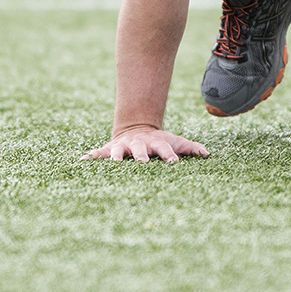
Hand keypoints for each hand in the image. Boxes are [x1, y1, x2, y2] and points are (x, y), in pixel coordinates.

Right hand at [85, 126, 208, 162]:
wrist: (137, 128)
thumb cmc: (160, 141)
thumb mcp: (176, 141)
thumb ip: (191, 148)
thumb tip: (207, 154)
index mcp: (155, 144)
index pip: (164, 149)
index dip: (169, 154)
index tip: (174, 162)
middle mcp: (138, 145)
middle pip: (140, 150)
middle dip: (141, 157)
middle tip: (143, 164)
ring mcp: (123, 146)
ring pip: (118, 152)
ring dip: (116, 157)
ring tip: (114, 163)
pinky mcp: (110, 149)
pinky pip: (100, 153)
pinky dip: (91, 156)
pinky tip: (83, 160)